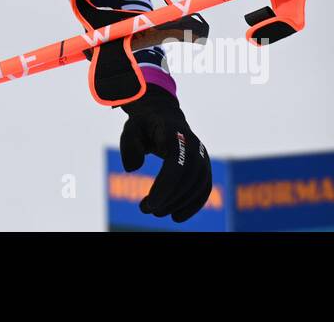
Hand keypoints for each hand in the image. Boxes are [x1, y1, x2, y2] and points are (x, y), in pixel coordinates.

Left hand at [119, 84, 212, 222]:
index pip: (175, 165)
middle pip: (188, 177)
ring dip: (179, 204)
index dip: (165, 187)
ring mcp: (201, 154)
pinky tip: (177, 216)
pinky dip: (193, 204)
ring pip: (198, 185)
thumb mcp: (131, 128)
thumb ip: (129, 145)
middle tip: (147, 210)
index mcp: (174, 134)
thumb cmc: (144, 125)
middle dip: (169, 198)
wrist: (164, 116)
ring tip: (158, 213)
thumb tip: (133, 168)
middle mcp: (193, 144)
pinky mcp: (204, 165)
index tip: (149, 204)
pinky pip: (204, 188)